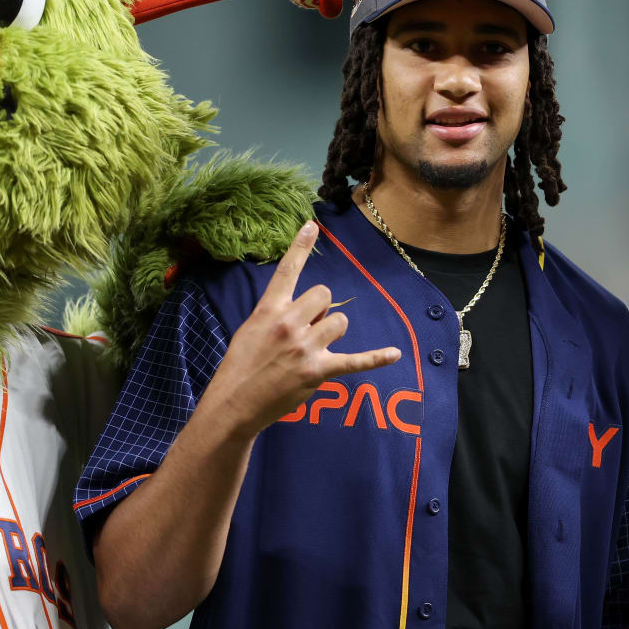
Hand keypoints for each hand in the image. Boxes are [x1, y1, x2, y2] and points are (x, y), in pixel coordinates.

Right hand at [202, 221, 399, 437]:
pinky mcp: (318, 371)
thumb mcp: (250, 329)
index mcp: (269, 309)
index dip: (301, 246)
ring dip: (331, 333)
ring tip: (314, 349)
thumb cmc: (241, 365)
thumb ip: (278, 313)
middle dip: (321, 309)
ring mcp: (305, 347)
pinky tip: (395, 354)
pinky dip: (376, 358)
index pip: (288, 270)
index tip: (313, 225)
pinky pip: (355, 362)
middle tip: (305, 330)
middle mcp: (288, 324)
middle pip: (324, 295)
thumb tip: (310, 311)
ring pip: (339, 323)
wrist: (234, 403)